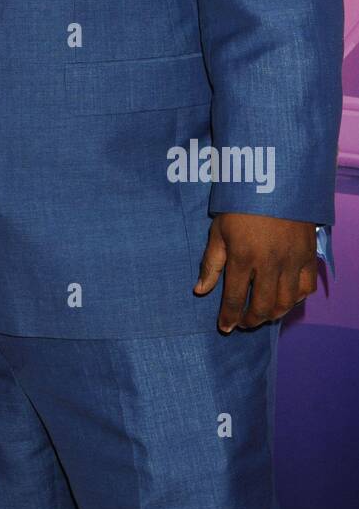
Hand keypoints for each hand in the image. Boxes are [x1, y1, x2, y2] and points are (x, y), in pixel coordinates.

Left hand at [194, 213, 317, 332]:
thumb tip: (200, 291)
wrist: (274, 182)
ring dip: (272, 315)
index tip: (225, 327)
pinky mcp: (308, 256)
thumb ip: (211, 263)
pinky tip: (284, 299)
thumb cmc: (240, 205)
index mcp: (242, 257)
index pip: (233, 298)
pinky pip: (305, 288)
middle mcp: (268, 263)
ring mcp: (291, 261)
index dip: (228, 317)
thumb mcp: (219, 230)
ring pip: (285, 302)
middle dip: (250, 321)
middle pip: (261, 306)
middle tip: (243, 322)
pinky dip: (295, 299)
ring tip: (262, 314)